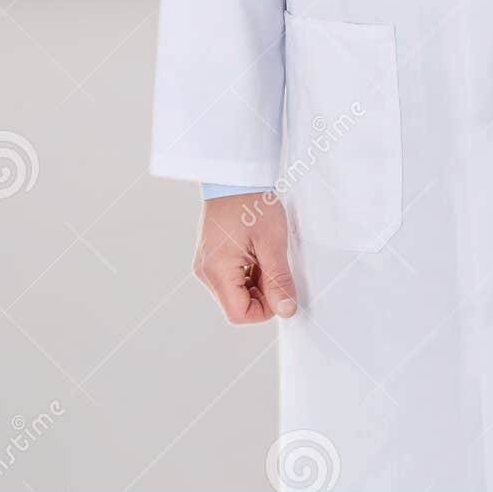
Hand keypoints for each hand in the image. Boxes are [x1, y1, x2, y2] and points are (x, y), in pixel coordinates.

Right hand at [194, 192, 297, 323]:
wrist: (235, 177)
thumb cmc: (251, 203)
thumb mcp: (272, 242)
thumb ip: (279, 280)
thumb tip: (287, 310)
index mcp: (217, 271)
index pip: (239, 314)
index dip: (264, 309)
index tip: (280, 289)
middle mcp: (205, 271)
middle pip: (236, 304)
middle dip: (261, 293)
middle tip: (275, 266)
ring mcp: (206, 263)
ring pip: (234, 291)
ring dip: (255, 282)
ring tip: (266, 255)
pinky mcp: (210, 255)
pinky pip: (230, 277)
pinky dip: (247, 272)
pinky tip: (257, 252)